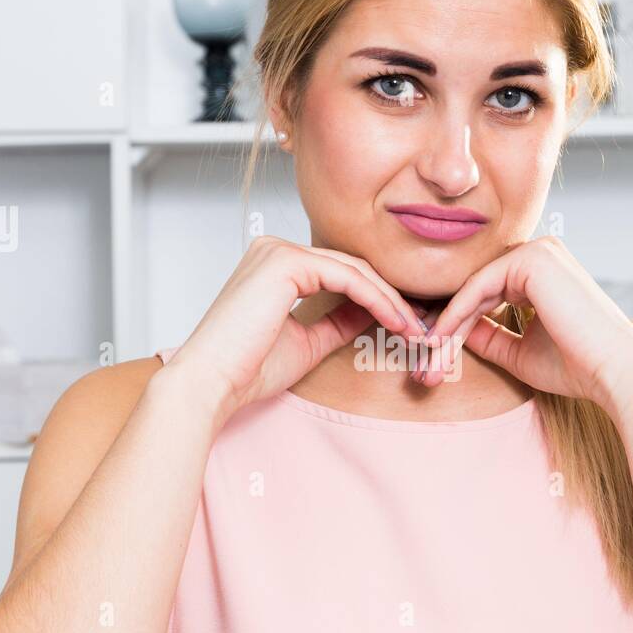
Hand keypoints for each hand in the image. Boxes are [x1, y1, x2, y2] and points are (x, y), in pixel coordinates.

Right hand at [164, 236, 428, 424]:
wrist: (211, 383)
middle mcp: (273, 249)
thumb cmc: (247, 369)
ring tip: (414, 328)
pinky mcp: (284, 262)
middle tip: (421, 326)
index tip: (407, 325)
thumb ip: (339, 322)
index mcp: (274, 265)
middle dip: (391, 296)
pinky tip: (396, 321)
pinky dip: (376, 299)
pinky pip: (346, 276)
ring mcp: (277, 251)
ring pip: (353, 268)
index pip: (341, 272)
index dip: (379, 298)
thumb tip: (375, 312)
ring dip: (390, 299)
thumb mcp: (308, 342)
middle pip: (351, 266)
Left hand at [414, 237, 632, 416]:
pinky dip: (458, 312)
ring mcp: (539, 252)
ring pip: (475, 286)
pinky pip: (480, 285)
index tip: (435, 351)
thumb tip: (453, 330)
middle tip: (426, 356)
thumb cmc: (577, 367)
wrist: (616, 373)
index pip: (486, 292)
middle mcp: (541, 254)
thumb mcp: (519, 352)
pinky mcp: (533, 260)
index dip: (457, 322)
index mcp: (542, 272)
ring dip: (449, 321)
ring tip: (431, 353)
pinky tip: (442, 337)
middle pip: (477, 286)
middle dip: (449, 323)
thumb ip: (488, 336)